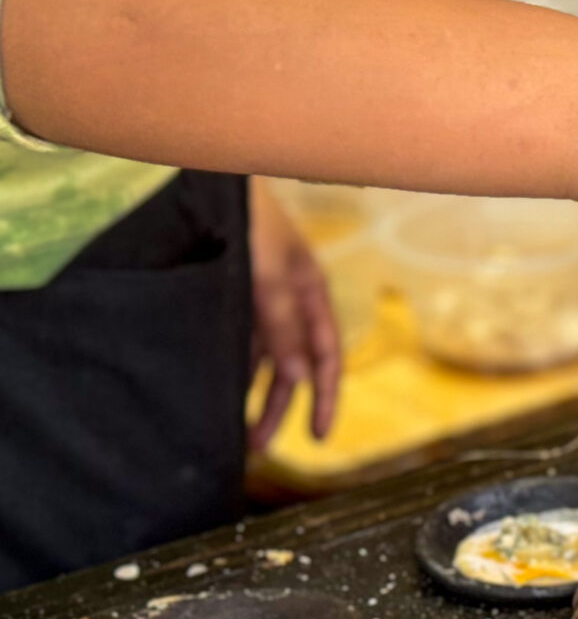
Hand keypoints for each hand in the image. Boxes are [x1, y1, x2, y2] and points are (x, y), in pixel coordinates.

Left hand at [247, 179, 340, 451]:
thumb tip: (295, 379)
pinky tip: (223, 391)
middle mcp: (291, 301)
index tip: (317, 436)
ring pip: (265, 359)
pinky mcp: (234, 294)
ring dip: (254, 394)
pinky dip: (235, 368)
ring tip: (239, 431)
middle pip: (293, 367)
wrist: (211, 172)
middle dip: (280, 409)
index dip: (324, 398)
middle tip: (259, 447)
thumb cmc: (248, 217)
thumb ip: (282, 325)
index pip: (325, 357)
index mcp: (312, 293)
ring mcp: (261, 299)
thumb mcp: (268, 272)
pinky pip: (239, 341)